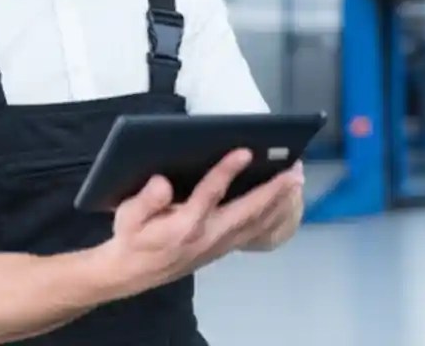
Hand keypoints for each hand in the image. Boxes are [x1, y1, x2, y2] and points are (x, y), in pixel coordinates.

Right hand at [99, 149, 295, 293]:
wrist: (132, 273)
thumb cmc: (132, 238)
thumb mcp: (128, 216)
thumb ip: (146, 200)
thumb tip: (162, 182)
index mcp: (183, 225)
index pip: (209, 195)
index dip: (227, 171)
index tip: (245, 151)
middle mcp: (207, 236)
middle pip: (247, 211)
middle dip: (273, 190)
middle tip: (294, 169)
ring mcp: (219, 244)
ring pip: (257, 223)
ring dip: (280, 201)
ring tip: (296, 178)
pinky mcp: (224, 247)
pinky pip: (256, 232)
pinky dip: (274, 216)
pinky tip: (285, 201)